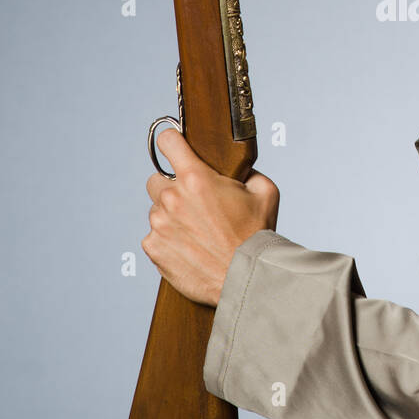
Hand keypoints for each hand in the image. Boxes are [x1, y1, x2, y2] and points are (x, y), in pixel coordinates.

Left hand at [142, 127, 279, 306]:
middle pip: (156, 179)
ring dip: (171, 216)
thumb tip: (240, 169)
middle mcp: (172, 198)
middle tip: (194, 202)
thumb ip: (248, 172)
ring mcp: (159, 224)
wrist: (246, 278)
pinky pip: (153, 236)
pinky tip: (189, 247)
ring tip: (197, 231)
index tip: (175, 147)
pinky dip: (167, 240)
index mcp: (196, 177)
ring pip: (156, 210)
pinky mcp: (153, 248)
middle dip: (172, 187)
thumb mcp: (265, 192)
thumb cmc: (256, 236)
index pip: (167, 141)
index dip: (172, 141)